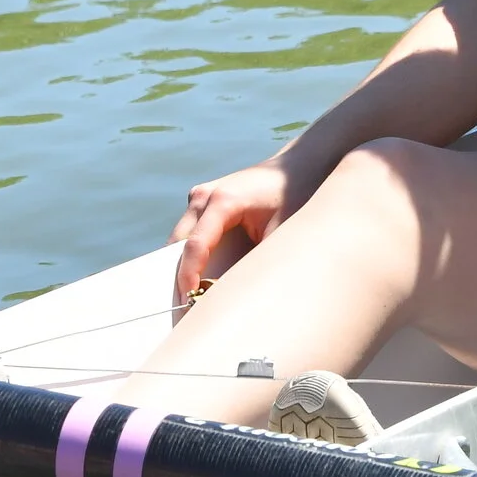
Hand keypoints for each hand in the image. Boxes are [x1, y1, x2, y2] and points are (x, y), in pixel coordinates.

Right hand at [168, 159, 297, 309]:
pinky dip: (190, 255)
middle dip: (180, 275)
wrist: (297, 169)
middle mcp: (205, 195)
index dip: (189, 277)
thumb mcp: (282, 232)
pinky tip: (198, 278)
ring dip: (182, 265)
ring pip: (180, 239)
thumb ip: (259, 261)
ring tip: (190, 297)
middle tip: (185, 308)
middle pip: (179, 243)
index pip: (196, 245)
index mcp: (224, 200)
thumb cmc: (294, 197)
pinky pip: (189, 233)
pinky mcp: (202, 202)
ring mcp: (200, 197)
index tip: (189, 303)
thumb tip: (237, 295)